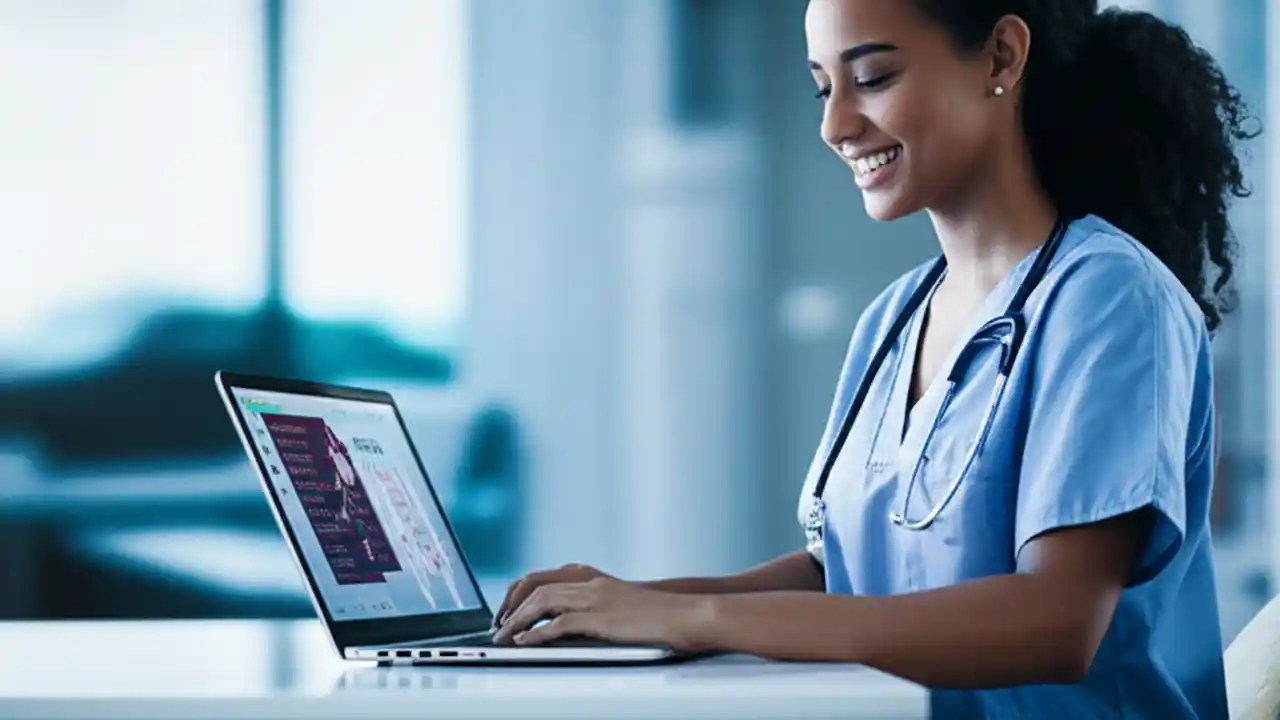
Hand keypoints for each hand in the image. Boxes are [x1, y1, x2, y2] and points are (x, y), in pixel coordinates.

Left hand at [490, 576, 710, 651]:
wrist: (682, 613)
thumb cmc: (654, 612)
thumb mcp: (616, 602)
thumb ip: (591, 604)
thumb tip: (564, 622)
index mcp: (590, 576)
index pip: (540, 576)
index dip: (517, 593)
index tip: (505, 610)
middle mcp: (588, 582)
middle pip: (534, 585)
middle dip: (510, 606)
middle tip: (498, 626)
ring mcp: (594, 598)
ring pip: (542, 601)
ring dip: (517, 620)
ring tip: (504, 636)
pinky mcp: (601, 618)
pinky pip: (559, 623)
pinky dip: (538, 633)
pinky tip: (526, 643)